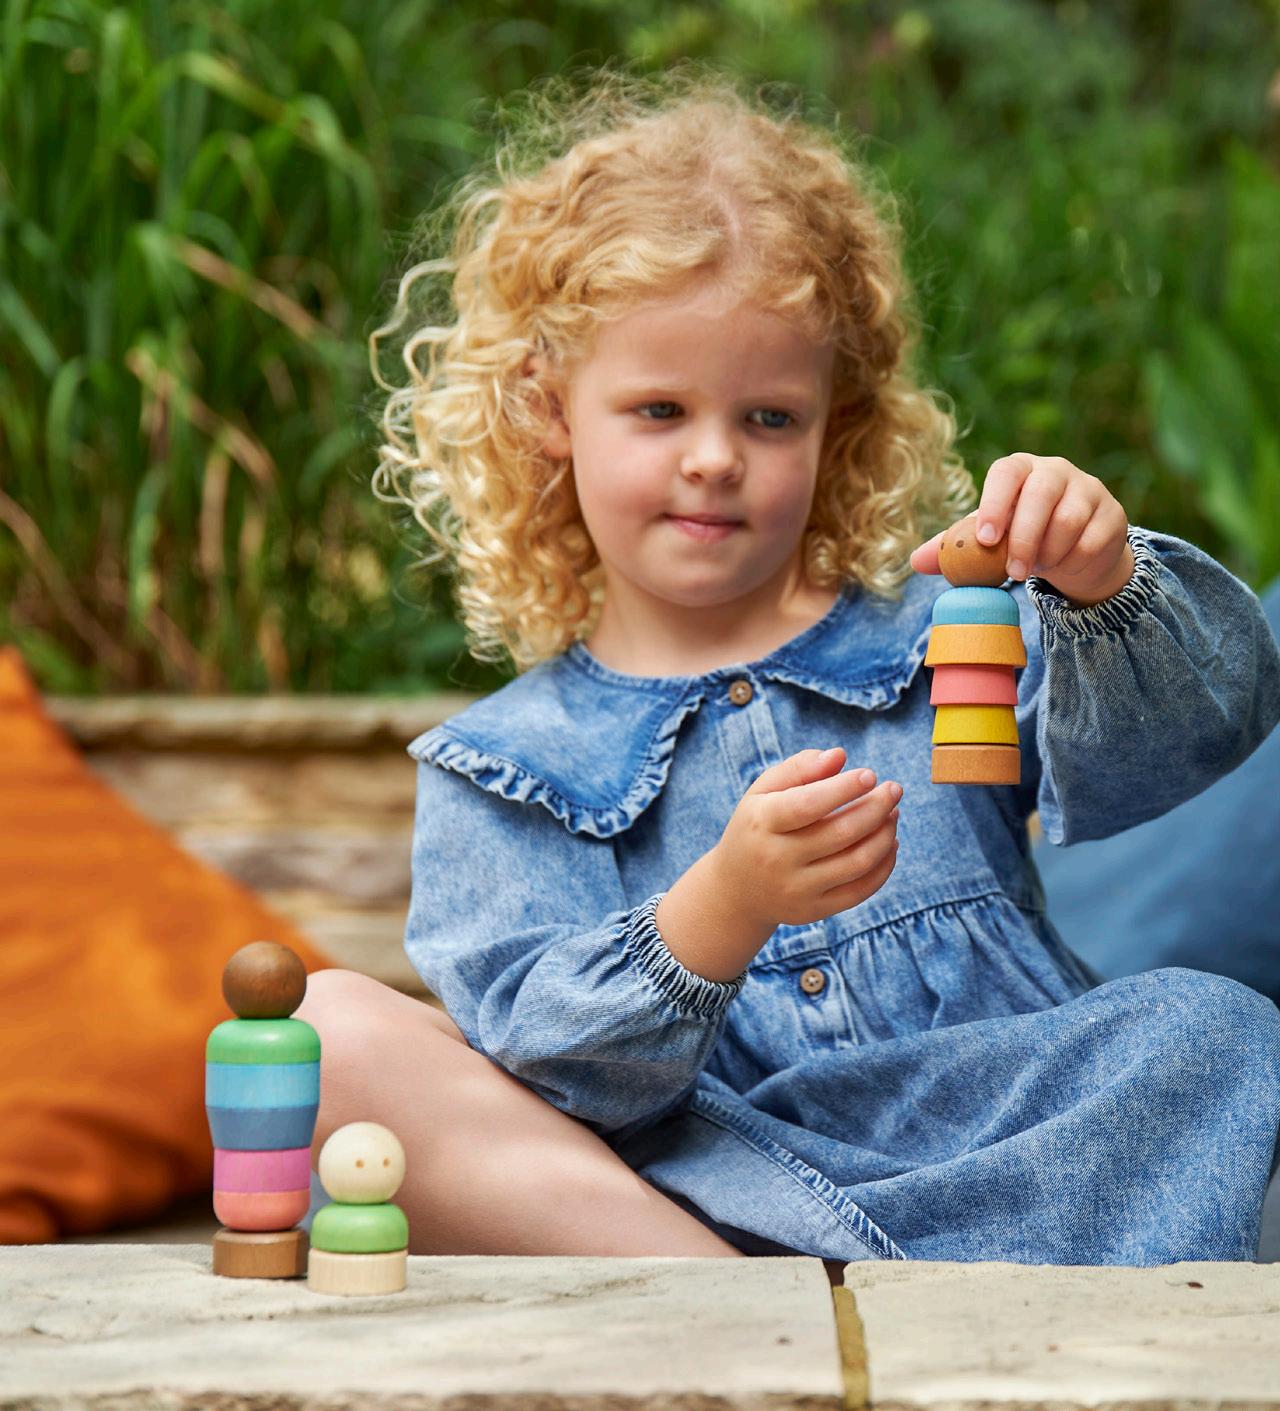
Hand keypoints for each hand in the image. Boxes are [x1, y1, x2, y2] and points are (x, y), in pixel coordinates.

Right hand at [710, 747, 900, 930]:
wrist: (736, 891)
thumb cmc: (756, 829)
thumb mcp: (762, 793)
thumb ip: (799, 769)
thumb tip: (839, 755)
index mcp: (761, 823)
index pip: (808, 805)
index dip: (843, 789)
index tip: (870, 775)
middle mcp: (776, 859)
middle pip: (840, 833)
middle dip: (876, 808)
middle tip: (894, 789)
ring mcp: (796, 889)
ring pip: (856, 863)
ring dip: (884, 835)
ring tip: (892, 814)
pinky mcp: (813, 911)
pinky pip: (860, 891)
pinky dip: (883, 866)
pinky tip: (889, 843)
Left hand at [909, 453, 1134, 605]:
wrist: (1072, 554)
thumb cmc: (1019, 539)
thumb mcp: (986, 542)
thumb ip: (955, 548)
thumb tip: (915, 562)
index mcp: (1019, 470)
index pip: (1006, 473)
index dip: (995, 503)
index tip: (986, 539)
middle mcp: (1056, 471)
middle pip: (1041, 494)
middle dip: (1023, 538)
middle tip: (1012, 572)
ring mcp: (1089, 489)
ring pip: (1069, 519)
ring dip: (1048, 553)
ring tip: (1035, 569)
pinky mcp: (1113, 514)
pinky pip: (1092, 541)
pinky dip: (1073, 561)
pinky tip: (1062, 566)